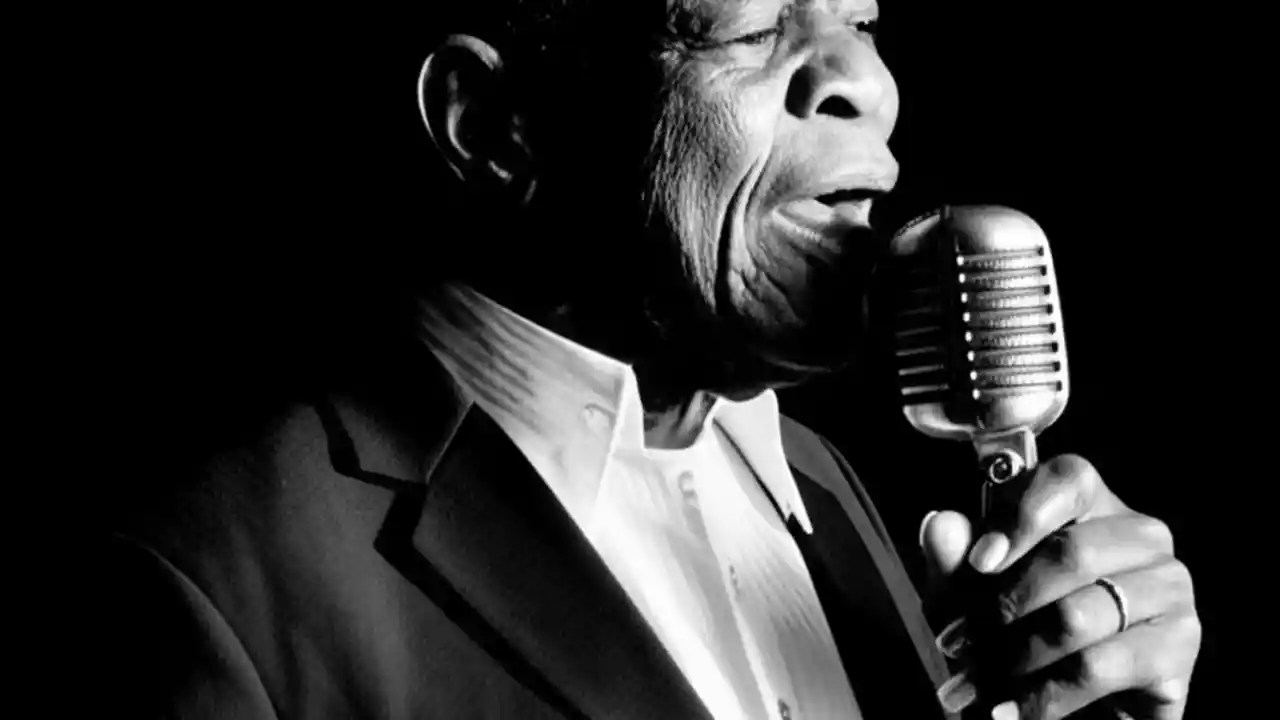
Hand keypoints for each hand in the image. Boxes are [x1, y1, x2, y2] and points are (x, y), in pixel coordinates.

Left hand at [920, 455, 1201, 718]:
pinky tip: (1013, 712)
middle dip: (1002, 606)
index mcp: (1090, 505)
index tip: (978, 563)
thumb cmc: (1007, 635)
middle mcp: (1141, 537)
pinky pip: (1099, 668)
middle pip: (1073, 552)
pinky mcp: (1178, 649)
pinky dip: (1044, 696)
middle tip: (958, 642)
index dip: (1021, 518)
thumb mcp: (965, 597)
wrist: (1049, 707)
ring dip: (1015, 656)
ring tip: (979, 681)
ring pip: (1079, 616)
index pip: (1069, 479)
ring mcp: (1170, 590)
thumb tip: (941, 525)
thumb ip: (951, 560)